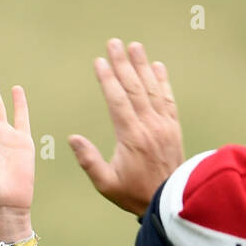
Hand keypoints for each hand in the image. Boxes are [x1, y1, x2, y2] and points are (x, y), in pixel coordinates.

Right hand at [69, 39, 184, 216]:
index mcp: (131, 137)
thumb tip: (72, 138)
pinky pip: (168, 100)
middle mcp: (149, 126)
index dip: (107, 79)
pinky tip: (157, 67)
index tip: (99, 61)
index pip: (117, 101)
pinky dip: (163, 82)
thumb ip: (89, 161)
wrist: (169, 202)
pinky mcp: (174, 129)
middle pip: (134, 88)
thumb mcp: (105, 184)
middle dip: (123, 64)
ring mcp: (164, 126)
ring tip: (135, 46)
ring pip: (152, 89)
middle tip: (114, 43)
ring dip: (142, 66)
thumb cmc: (134, 194)